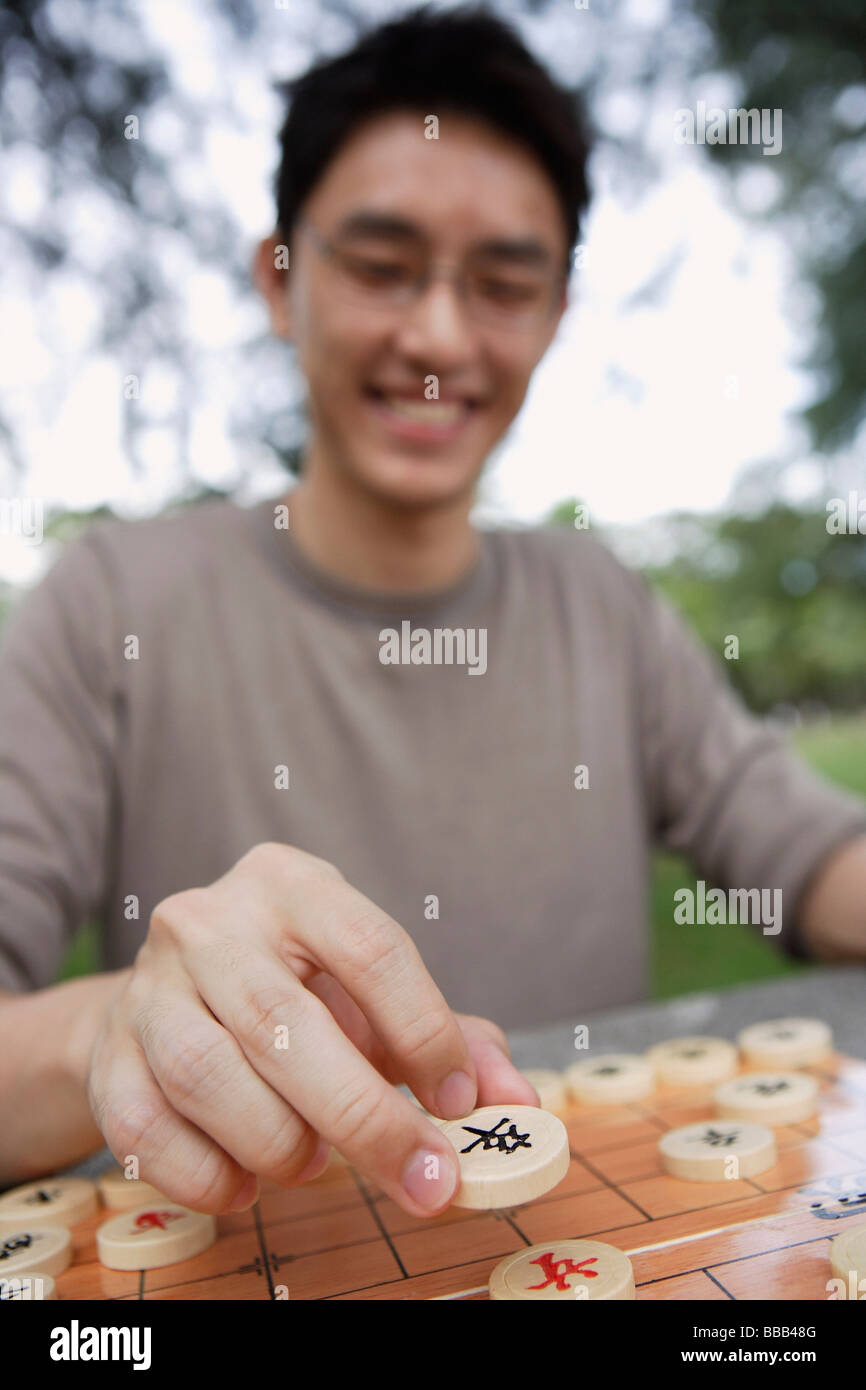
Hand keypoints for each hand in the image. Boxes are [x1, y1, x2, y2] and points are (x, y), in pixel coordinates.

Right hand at [86, 843, 536, 1216]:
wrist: (170, 998)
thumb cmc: (298, 993)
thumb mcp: (375, 995)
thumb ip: (454, 1041)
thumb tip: (516, 1100)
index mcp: (291, 884)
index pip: (370, 948)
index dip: (425, 1032)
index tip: (457, 1103)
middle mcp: (210, 921)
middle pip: (287, 1024)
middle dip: (365, 1118)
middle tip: (423, 1180)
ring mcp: (148, 984)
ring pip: (209, 1077)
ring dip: (278, 1143)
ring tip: (312, 1162)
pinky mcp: (106, 1052)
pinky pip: (146, 1131)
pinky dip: (207, 1175)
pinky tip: (246, 1181)